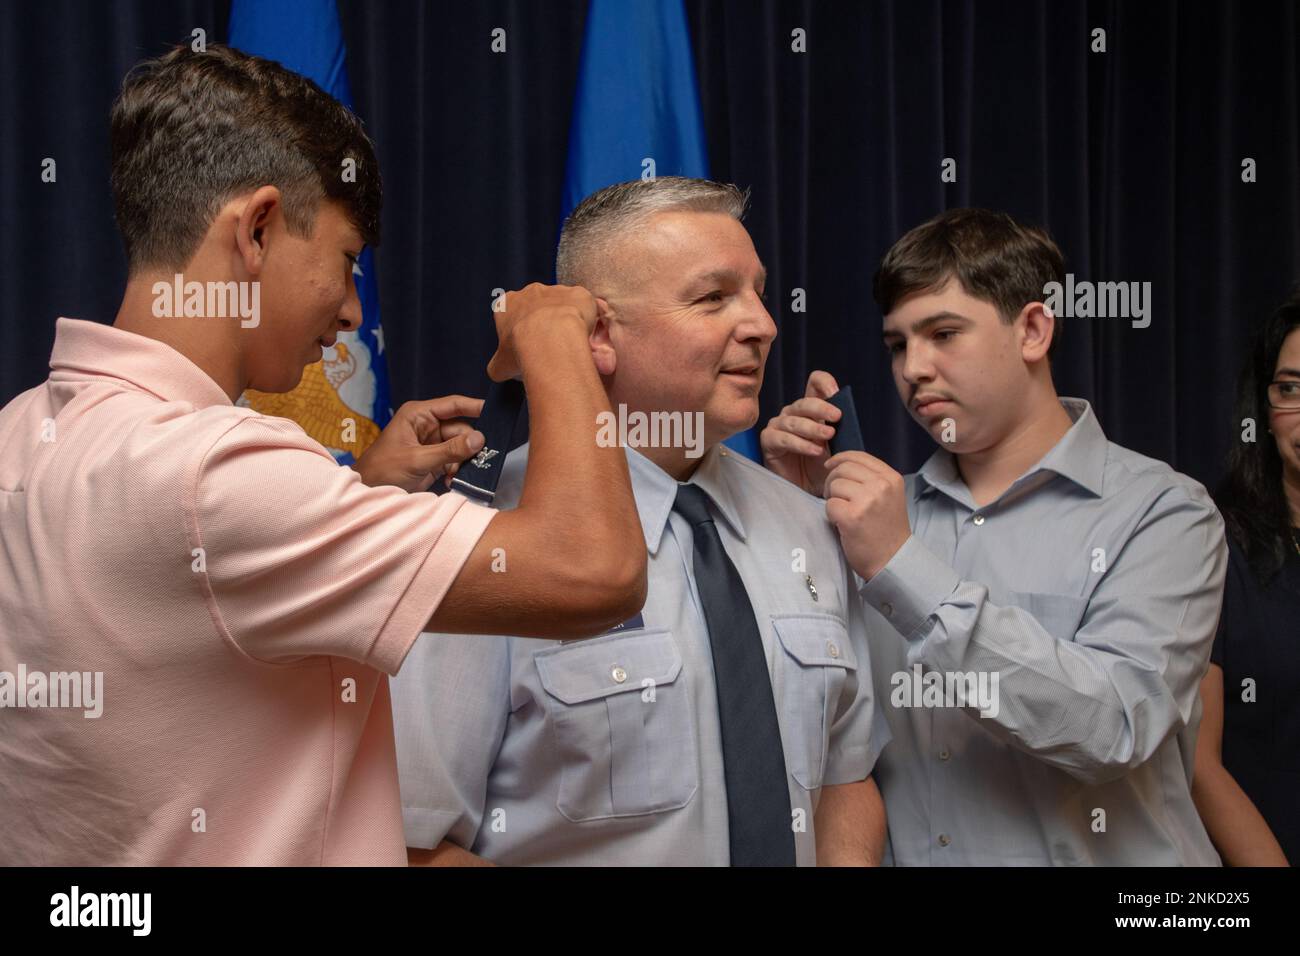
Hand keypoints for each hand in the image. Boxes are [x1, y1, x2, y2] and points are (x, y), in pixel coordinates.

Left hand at [352, 395, 484, 492]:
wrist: (368, 493)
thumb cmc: (383, 470)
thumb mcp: (417, 459)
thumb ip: (449, 450)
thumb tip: (479, 439)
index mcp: (419, 415)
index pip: (453, 405)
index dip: (474, 407)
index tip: (496, 411)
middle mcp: (427, 426)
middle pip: (461, 429)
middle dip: (468, 445)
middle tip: (479, 458)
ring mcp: (431, 444)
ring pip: (460, 447)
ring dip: (462, 461)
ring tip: (456, 474)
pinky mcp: (434, 461)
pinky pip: (455, 461)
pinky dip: (456, 471)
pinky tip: (450, 481)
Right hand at [487, 283, 603, 381]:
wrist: (550, 337)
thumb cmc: (521, 350)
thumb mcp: (501, 365)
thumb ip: (498, 366)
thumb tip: (498, 372)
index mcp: (506, 304)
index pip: (511, 313)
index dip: (520, 330)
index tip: (527, 345)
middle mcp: (530, 291)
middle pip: (537, 305)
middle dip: (543, 321)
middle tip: (549, 344)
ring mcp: (556, 289)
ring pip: (562, 304)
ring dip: (565, 318)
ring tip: (568, 341)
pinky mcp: (578, 293)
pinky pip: (583, 304)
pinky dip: (585, 317)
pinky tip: (583, 333)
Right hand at [760, 370, 840, 495]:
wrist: (811, 490)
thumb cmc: (823, 466)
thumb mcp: (838, 445)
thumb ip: (840, 428)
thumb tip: (845, 415)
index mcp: (811, 408)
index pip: (814, 383)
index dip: (824, 383)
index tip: (835, 392)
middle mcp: (792, 413)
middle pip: (804, 402)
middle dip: (821, 407)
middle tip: (837, 417)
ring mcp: (778, 426)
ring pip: (794, 420)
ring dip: (812, 428)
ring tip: (828, 437)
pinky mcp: (768, 441)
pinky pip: (783, 438)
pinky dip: (800, 444)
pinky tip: (814, 451)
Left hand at [823, 450, 911, 580]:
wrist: (892, 560)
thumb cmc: (886, 530)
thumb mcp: (889, 496)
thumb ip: (871, 479)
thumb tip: (840, 464)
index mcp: (891, 478)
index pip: (859, 456)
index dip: (840, 458)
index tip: (830, 466)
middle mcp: (881, 486)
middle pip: (843, 468)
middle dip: (832, 480)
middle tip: (834, 496)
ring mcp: (867, 500)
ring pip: (834, 485)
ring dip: (832, 498)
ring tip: (842, 512)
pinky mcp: (852, 516)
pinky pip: (829, 505)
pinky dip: (831, 515)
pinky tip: (842, 523)